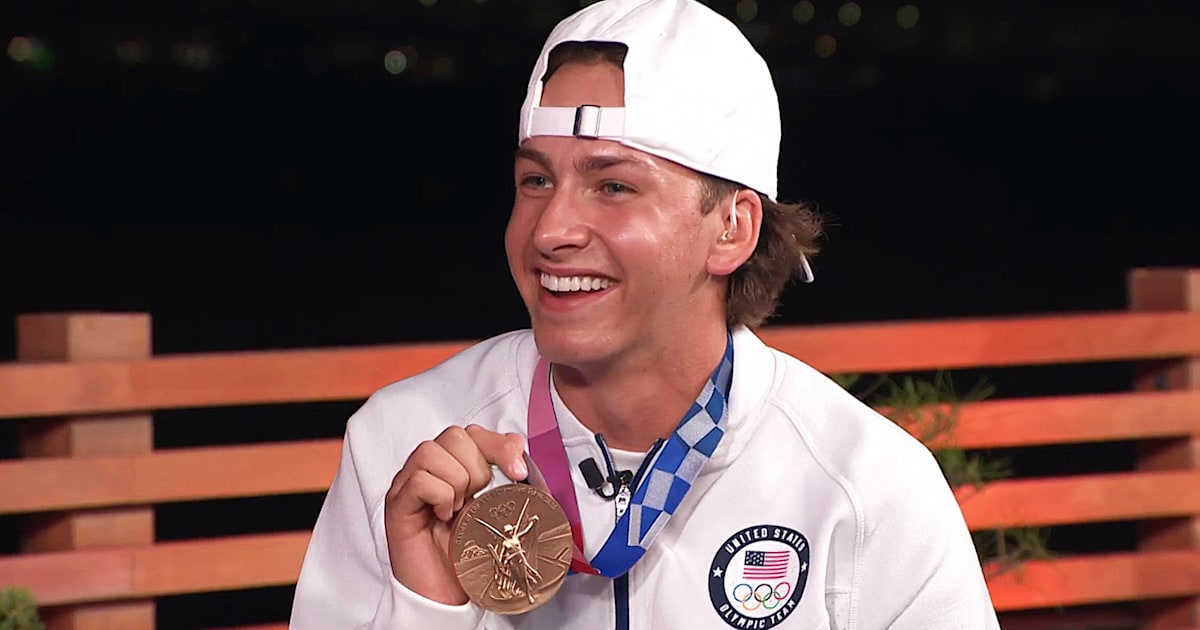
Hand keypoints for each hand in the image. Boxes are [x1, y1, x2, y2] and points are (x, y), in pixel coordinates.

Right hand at [384, 424, 528, 604]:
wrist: (447, 593)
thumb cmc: (468, 551)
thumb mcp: (496, 507)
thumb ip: (505, 475)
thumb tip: (517, 446)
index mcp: (452, 465)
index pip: (473, 432)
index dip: (499, 445)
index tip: (518, 471)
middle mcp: (427, 469)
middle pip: (454, 436)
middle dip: (477, 467)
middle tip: (477, 498)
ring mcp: (408, 484)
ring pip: (431, 452)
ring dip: (456, 481)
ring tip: (458, 508)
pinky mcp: (397, 504)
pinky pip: (419, 480)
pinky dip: (440, 496)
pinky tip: (444, 516)